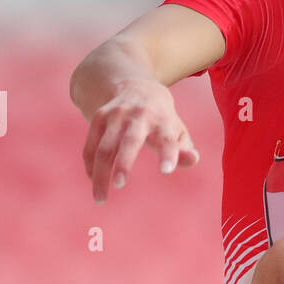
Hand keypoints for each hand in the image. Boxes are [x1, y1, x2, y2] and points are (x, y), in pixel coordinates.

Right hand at [82, 78, 199, 202]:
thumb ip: (184, 148)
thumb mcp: (176, 129)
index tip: (166, 170)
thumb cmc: (161, 118)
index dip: (169, 153)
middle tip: (120, 185)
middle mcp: (138, 115)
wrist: (135, 86)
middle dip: (124, 162)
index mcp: (162, 119)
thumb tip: (193, 160)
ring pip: (104, 146)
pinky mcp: (99, 117)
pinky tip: (94, 182)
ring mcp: (116, 115)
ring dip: (100, 172)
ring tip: (100, 198)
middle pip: (129, 141)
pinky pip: (91, 144)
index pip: (167, 138)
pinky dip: (90, 165)